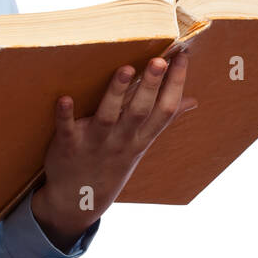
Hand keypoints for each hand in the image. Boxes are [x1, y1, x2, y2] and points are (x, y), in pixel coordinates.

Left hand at [30, 53, 198, 249]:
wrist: (78, 201)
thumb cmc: (112, 163)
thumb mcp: (142, 145)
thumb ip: (163, 120)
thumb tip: (192, 101)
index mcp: (141, 138)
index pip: (165, 110)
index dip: (176, 84)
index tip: (182, 57)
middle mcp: (121, 140)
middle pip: (140, 111)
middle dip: (150, 86)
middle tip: (160, 60)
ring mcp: (94, 143)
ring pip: (107, 117)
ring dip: (115, 93)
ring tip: (125, 69)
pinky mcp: (67, 146)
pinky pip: (67, 130)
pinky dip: (65, 115)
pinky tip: (64, 98)